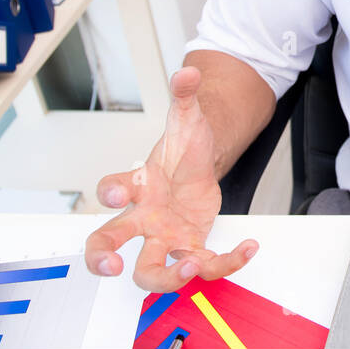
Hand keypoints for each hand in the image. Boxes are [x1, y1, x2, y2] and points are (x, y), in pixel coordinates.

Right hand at [84, 66, 257, 289]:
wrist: (200, 164)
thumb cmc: (182, 148)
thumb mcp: (187, 119)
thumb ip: (185, 95)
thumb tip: (189, 72)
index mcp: (137, 185)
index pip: (111, 188)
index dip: (107, 192)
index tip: (111, 192)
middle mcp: (143, 217)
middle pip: (106, 243)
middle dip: (102, 258)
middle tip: (112, 266)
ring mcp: (164, 237)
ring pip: (150, 272)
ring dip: (167, 276)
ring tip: (192, 264)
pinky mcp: (191, 246)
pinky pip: (204, 265)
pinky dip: (226, 263)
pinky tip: (248, 247)